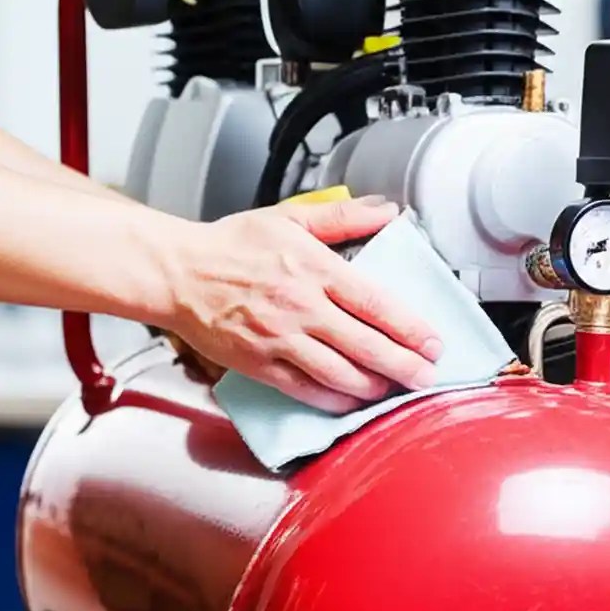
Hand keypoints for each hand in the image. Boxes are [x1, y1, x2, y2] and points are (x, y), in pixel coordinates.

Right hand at [164, 196, 443, 412]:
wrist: (175, 272)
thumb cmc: (231, 245)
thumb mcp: (290, 218)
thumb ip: (344, 216)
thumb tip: (387, 210)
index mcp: (314, 269)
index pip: (376, 303)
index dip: (410, 328)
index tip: (434, 342)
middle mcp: (300, 307)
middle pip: (366, 345)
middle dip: (404, 365)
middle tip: (427, 376)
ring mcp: (279, 339)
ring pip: (339, 374)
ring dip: (375, 386)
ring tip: (397, 389)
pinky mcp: (258, 364)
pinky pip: (305, 390)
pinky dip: (334, 399)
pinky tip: (353, 400)